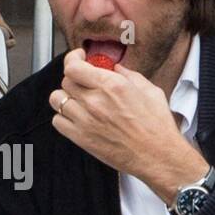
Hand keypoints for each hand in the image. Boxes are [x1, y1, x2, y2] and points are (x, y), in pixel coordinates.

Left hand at [51, 49, 208, 205]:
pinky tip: (76, 117)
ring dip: (66, 96)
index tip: (78, 59)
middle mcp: (95, 101)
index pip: (73, 66)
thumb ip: (129, 75)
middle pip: (66, 81)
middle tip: (84, 81)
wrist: (157, 156)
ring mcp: (85, 121)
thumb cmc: (157, 125)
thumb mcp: (149, 90)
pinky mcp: (82, 138)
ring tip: (78, 99)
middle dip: (74, 77)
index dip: (72, 59)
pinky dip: (63, 117)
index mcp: (111, 85)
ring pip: (57, 100)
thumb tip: (115, 67)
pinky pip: (57, 121)